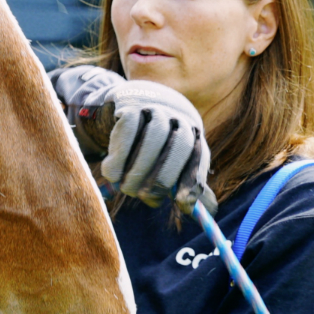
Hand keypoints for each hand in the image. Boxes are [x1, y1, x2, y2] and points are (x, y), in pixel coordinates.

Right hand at [50, 67, 215, 212]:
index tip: (182, 205)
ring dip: (138, 170)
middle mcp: (179, 119)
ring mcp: (156, 109)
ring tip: (126, 189)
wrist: (134, 100)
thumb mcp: (175, 157)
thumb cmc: (157, 142)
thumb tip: (201, 212)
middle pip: (180, 147)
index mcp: (194, 135)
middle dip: (163, 177)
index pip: (199, 158)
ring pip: (153, 139)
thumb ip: (187, 182)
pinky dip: (119, 156)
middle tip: (145, 197)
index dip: (192, 183)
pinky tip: (112, 174)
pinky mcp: (131, 106)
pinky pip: (127, 131)